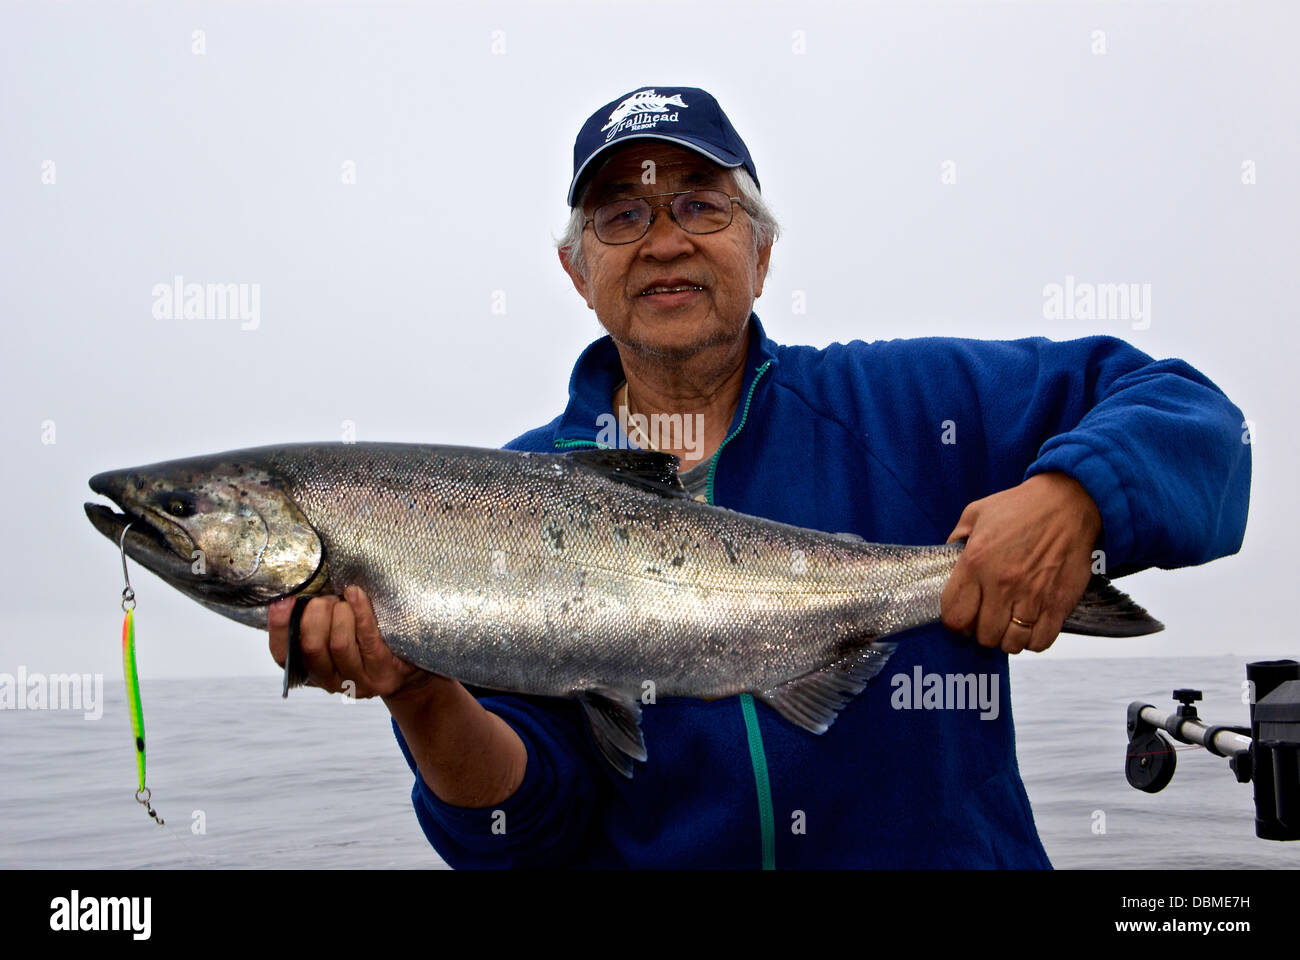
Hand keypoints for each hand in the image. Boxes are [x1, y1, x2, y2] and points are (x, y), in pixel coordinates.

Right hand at [268, 585, 433, 698]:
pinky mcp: (383, 674)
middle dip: (315, 614)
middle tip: (325, 599)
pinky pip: (368, 640)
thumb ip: (317, 618)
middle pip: (311, 647)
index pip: (283, 655)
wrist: (409, 668)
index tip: (284, 600)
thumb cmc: (366, 640)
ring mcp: (358, 682)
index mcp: (310, 670)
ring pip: (339, 644)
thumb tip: (300, 585)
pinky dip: (361, 612)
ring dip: (341, 613)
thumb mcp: (335, 632)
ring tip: (345, 599)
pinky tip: (357, 595)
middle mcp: (330, 681)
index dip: (278, 627)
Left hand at [941, 472, 1101, 653]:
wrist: (1069, 502)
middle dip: (981, 631)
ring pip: (1011, 644)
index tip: (962, 617)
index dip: (955, 623)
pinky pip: (1040, 642)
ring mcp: (1032, 596)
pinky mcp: (1059, 604)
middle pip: (983, 635)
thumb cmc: (1022, 507)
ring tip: (1009, 623)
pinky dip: (1033, 640)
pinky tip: (1030, 625)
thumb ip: (956, 538)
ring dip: (1007, 638)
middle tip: (988, 618)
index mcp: (976, 563)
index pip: (954, 616)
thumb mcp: (976, 512)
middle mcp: (1002, 584)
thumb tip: (947, 559)